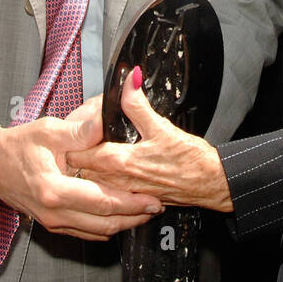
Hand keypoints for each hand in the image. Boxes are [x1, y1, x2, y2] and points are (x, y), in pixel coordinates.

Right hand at [0, 107, 163, 240]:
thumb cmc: (17, 145)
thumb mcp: (49, 130)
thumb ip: (81, 130)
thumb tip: (107, 120)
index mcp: (54, 190)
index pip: (102, 202)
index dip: (131, 203)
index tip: (153, 199)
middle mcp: (54, 212)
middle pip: (104, 223)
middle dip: (134, 217)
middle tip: (156, 207)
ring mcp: (52, 221)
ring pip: (96, 231)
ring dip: (123, 224)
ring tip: (144, 212)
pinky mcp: (52, 223)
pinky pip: (85, 231)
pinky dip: (106, 225)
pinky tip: (120, 215)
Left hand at [66, 66, 233, 212]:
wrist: (210, 183)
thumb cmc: (190, 160)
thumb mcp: (161, 127)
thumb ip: (138, 104)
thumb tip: (129, 81)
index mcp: (118, 161)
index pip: (77, 153)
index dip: (72, 141)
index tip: (74, 130)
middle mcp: (116, 181)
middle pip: (79, 170)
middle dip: (75, 156)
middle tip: (79, 141)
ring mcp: (124, 193)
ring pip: (91, 183)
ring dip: (87, 171)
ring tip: (90, 156)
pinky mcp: (133, 200)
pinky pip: (108, 193)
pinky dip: (103, 184)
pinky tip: (111, 173)